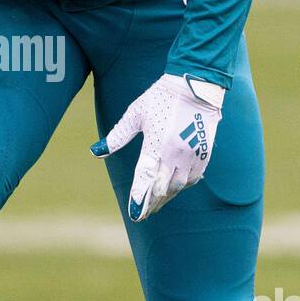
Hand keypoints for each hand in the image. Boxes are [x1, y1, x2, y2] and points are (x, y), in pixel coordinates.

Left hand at [91, 73, 223, 220]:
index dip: (138, 198)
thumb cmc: (160, 98)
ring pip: (177, 186)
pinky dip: (181, 186)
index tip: (134, 214)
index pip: (144, 178)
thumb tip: (95, 152)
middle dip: (150, 203)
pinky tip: (173, 188)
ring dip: (165, 197)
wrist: (195, 86)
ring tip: (155, 205)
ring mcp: (192, 155)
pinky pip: (192, 178)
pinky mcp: (204, 154)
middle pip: (161, 188)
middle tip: (141, 214)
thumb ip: (117, 136)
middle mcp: (175, 153)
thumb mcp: (135, 114)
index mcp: (156, 144)